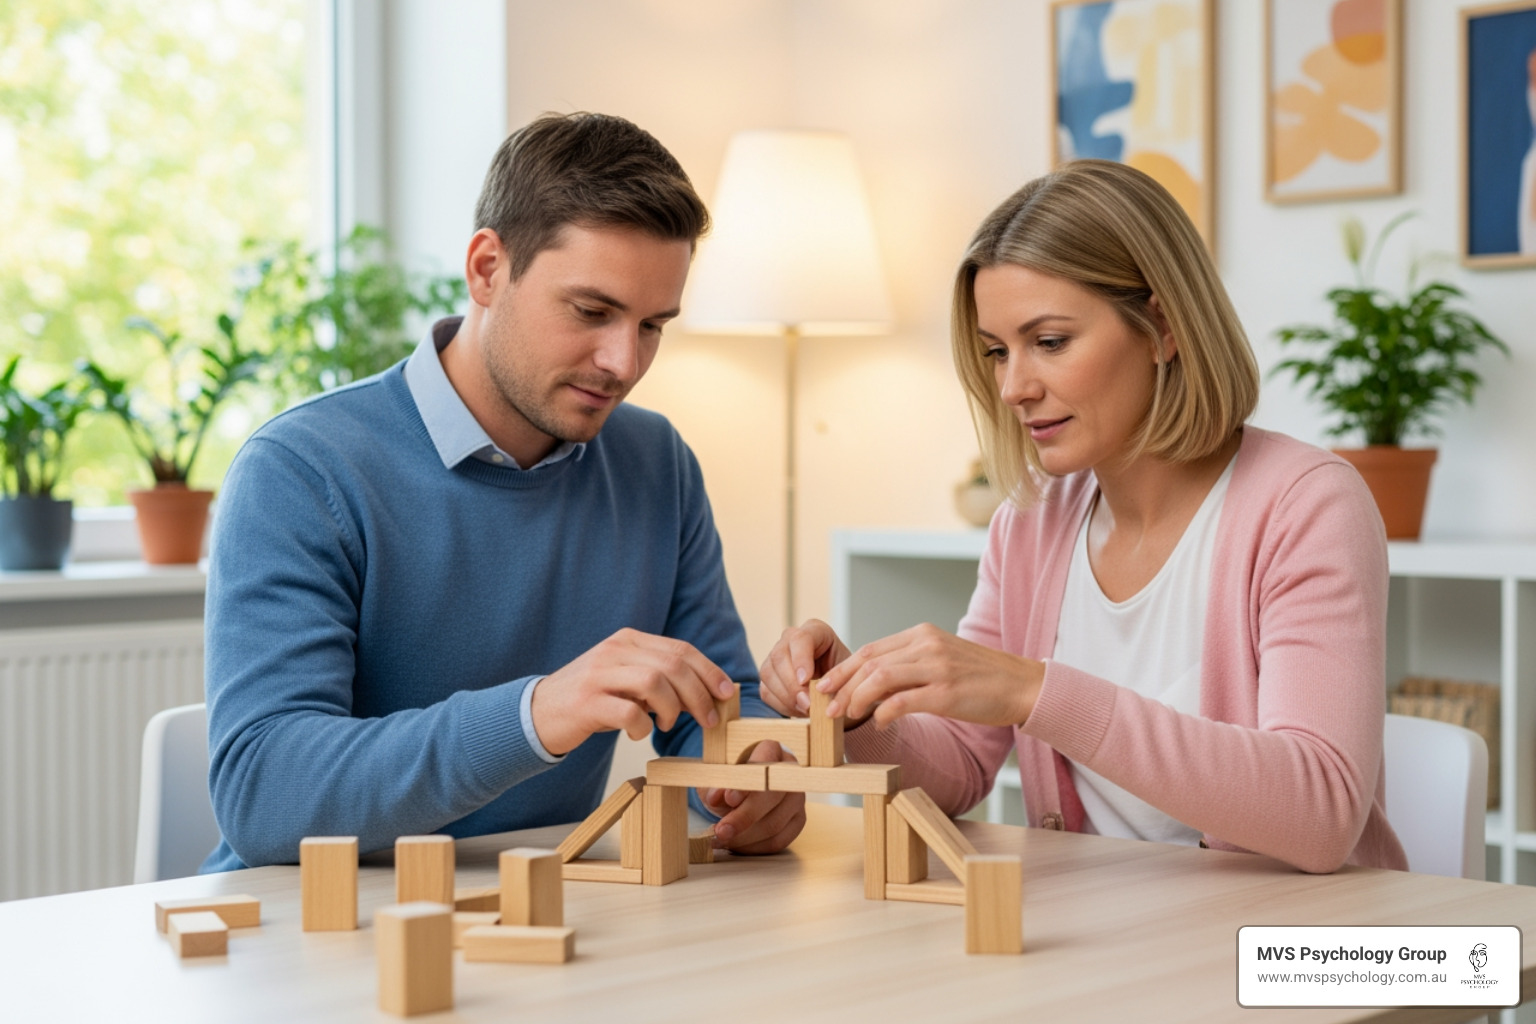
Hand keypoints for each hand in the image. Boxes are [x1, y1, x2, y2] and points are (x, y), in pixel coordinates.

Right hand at [530, 628, 735, 755]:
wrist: (539, 712)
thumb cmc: (593, 699)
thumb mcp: (626, 679)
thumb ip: (660, 678)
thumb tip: (707, 694)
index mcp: (629, 640)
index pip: (681, 650)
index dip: (709, 672)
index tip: (726, 694)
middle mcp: (615, 650)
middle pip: (673, 665)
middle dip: (699, 695)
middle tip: (708, 720)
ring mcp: (599, 675)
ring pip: (655, 683)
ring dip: (673, 709)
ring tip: (669, 725)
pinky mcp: (587, 702)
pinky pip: (629, 712)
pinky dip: (643, 727)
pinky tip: (640, 732)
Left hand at [699, 740, 806, 853]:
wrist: (738, 793)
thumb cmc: (727, 780)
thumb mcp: (715, 779)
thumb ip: (715, 785)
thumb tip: (716, 796)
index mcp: (770, 750)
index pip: (765, 763)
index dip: (749, 782)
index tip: (729, 798)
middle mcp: (790, 771)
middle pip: (773, 796)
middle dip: (744, 817)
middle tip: (721, 830)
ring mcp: (798, 797)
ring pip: (775, 823)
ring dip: (744, 837)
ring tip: (721, 839)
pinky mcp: (798, 821)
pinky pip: (779, 840)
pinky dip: (754, 847)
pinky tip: (735, 844)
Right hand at [757, 618, 851, 717]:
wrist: (841, 690)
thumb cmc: (847, 678)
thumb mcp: (847, 676)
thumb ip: (831, 682)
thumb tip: (810, 698)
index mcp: (815, 631)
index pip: (800, 639)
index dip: (800, 660)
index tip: (806, 680)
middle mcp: (791, 639)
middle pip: (779, 655)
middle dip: (792, 684)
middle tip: (807, 703)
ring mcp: (776, 657)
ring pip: (768, 673)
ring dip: (786, 697)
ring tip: (806, 709)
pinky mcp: (769, 676)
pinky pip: (766, 691)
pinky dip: (782, 705)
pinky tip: (798, 710)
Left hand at [818, 623, 1044, 729]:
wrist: (1023, 685)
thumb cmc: (981, 678)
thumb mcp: (941, 660)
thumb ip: (909, 666)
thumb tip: (871, 685)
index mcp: (922, 634)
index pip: (871, 650)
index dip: (843, 669)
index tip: (825, 686)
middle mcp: (927, 645)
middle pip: (869, 662)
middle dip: (842, 685)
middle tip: (825, 706)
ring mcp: (937, 667)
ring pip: (880, 678)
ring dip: (856, 699)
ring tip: (846, 716)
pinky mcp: (947, 692)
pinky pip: (902, 701)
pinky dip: (883, 713)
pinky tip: (877, 722)